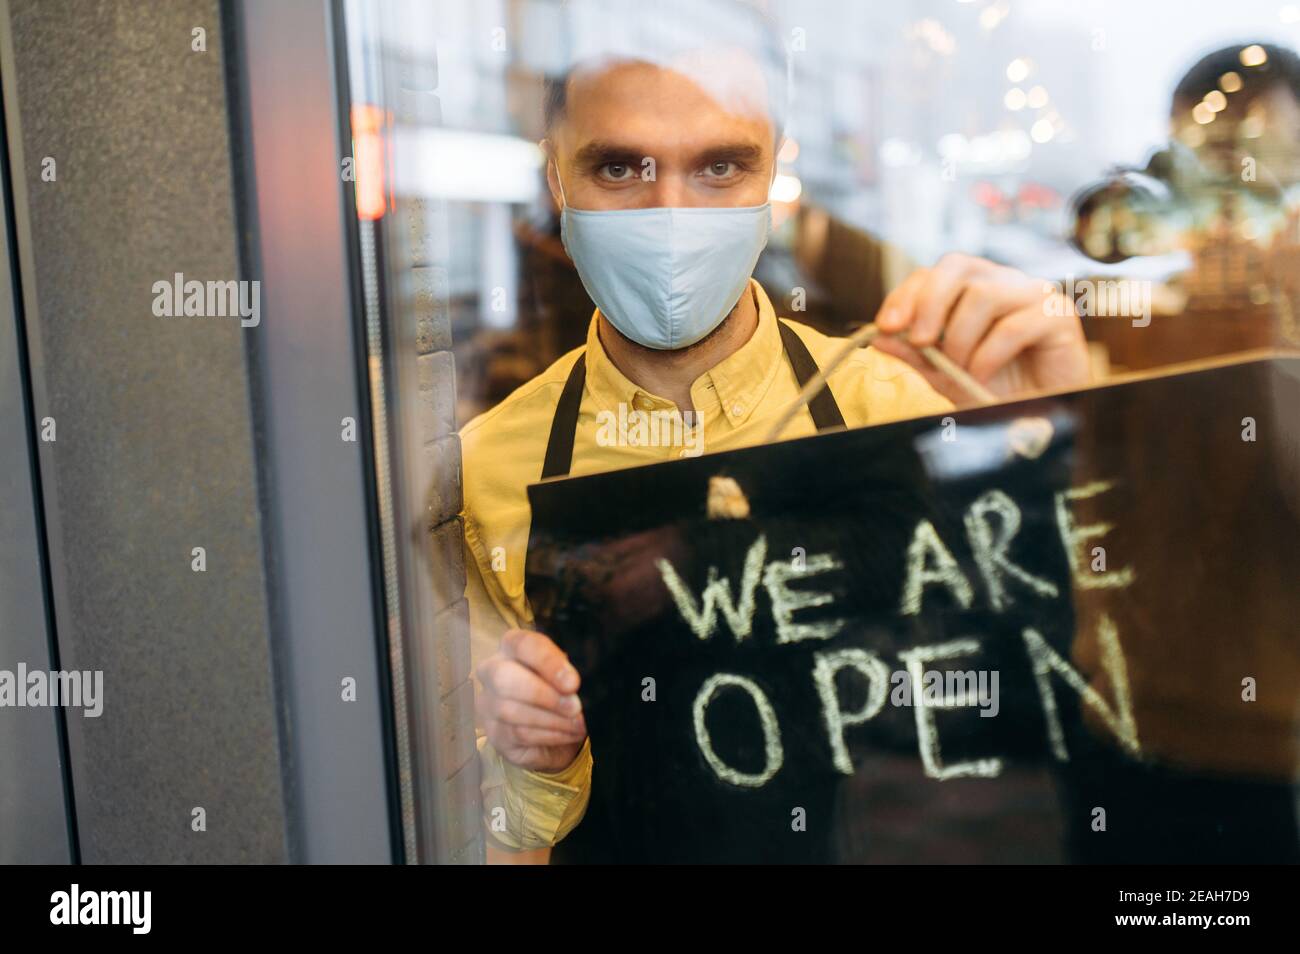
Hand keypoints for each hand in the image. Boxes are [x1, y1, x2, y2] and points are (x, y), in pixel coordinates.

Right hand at [476, 628, 587, 772]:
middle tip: (575, 707)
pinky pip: (518, 734)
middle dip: (543, 694)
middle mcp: (493, 671)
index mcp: (512, 647)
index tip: (572, 682)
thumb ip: (568, 674)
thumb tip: (572, 684)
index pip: (523, 645)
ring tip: (578, 723)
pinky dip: (550, 735)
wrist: (557, 732)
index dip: (548, 662)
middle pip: (504, 677)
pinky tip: (569, 734)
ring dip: (551, 719)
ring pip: (510, 710)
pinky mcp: (494, 734)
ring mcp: (489, 704)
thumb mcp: (569, 676)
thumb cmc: (563, 691)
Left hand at [873, 253, 1088, 402]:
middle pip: (957, 267)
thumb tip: (879, 337)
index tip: (887, 326)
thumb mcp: (944, 374)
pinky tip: (981, 378)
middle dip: (929, 304)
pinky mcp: (1058, 315)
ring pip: (983, 295)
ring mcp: (1033, 293)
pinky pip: (1013, 325)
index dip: (907, 295)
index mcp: (974, 287)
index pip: (934, 273)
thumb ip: (914, 354)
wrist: (1040, 414)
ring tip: (959, 370)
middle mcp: (1003, 282)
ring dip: (960, 338)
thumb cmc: (994, 389)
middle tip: (919, 342)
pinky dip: (988, 356)